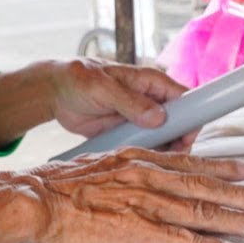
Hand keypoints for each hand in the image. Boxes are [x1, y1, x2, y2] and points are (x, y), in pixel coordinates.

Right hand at [0, 148, 243, 242]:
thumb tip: (137, 188)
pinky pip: (182, 239)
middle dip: (239, 196)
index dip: (221, 169)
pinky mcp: (138, 229)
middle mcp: (148, 176)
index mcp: (138, 159)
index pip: (188, 164)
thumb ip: (124, 176)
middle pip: (203, 186)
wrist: (35, 199)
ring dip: (233, 220)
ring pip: (200, 210)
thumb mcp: (98, 170)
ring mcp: (145, 202)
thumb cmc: (57, 189)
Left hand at [49, 59, 198, 150]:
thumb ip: (130, 102)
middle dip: (179, 139)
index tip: (186, 138)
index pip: (182, 98)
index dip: (190, 117)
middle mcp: (148, 100)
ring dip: (163, 150)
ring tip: (157, 164)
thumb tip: (158, 117)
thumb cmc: (78, 79)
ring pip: (162, 136)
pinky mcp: (126, 132)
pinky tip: (142, 164)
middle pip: (176, 121)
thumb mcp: (103, 88)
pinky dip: (145, 155)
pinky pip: (144, 145)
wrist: (54, 92)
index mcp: (149, 81)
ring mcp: (138, 117)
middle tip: (173, 157)